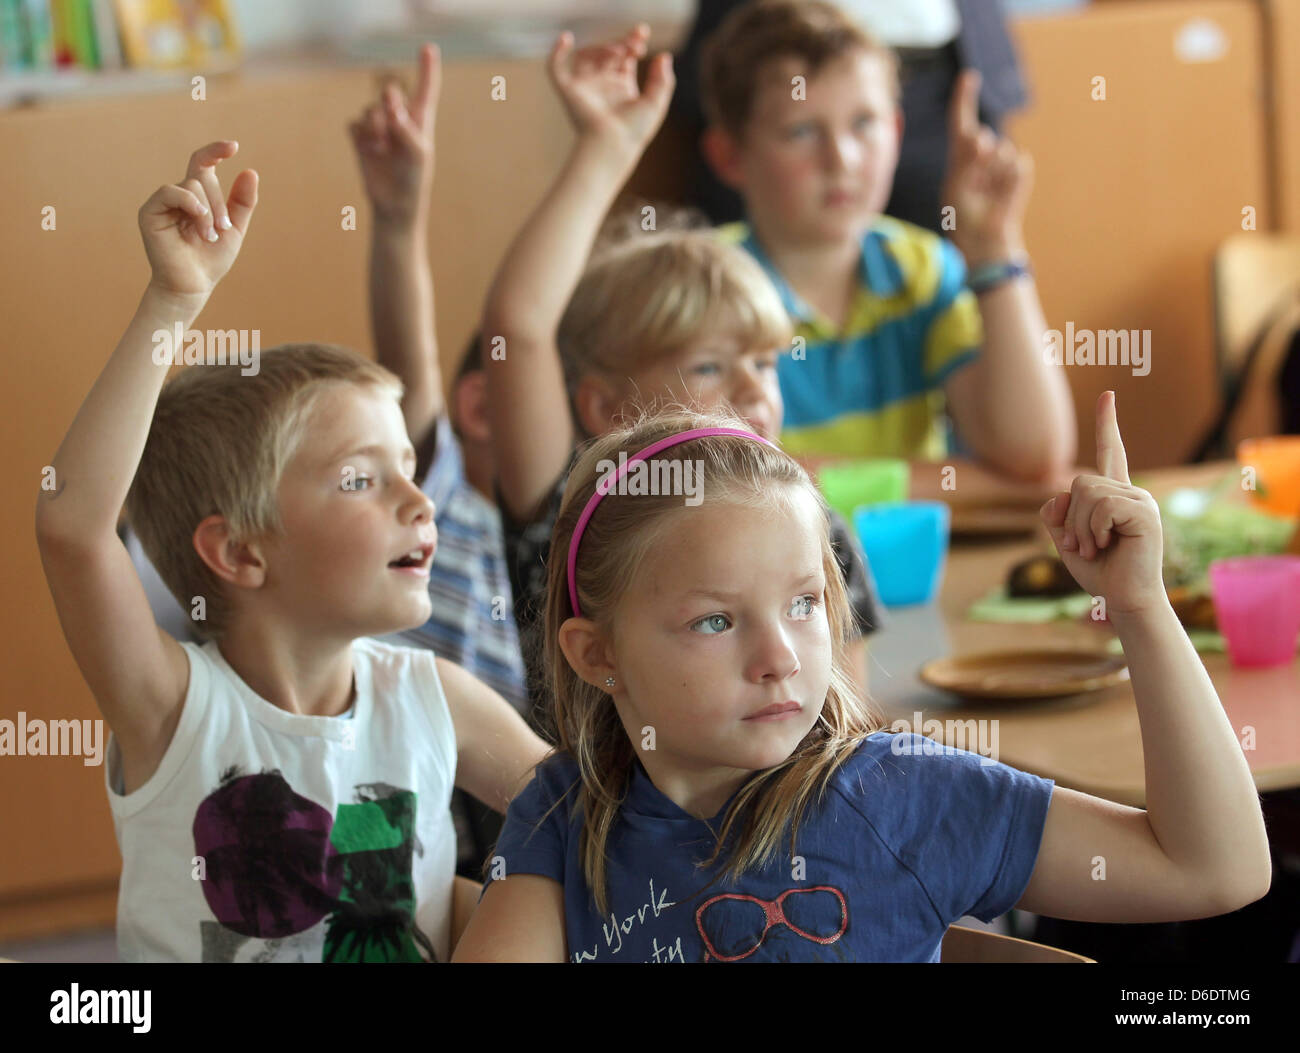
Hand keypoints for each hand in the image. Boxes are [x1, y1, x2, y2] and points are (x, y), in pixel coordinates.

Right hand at [139, 141, 257, 301]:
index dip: (216, 151)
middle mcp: (178, 195)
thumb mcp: (235, 228)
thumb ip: (243, 202)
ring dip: (209, 211)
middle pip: (203, 177)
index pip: (203, 164)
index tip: (233, 147)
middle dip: (220, 203)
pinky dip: (191, 204)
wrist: (194, 284)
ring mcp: (163, 201)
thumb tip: (250, 171)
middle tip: (223, 230)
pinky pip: (171, 191)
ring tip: (209, 235)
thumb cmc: (212, 259)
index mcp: (197, 196)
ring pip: (192, 185)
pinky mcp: (149, 211)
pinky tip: (199, 222)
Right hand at [349, 43, 440, 224]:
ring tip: (383, 147)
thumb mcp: (417, 154)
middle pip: (389, 92)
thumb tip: (390, 104)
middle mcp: (399, 119)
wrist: (394, 205)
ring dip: (375, 127)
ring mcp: (379, 127)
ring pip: (369, 109)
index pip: (425, 89)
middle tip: (391, 115)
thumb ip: (405, 126)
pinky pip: (354, 124)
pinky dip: (361, 136)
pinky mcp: (362, 137)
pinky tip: (370, 151)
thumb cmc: (413, 179)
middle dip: (388, 101)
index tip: (429, 48)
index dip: (427, 68)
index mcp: (420, 120)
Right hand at [547, 24, 673, 161]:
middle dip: (621, 43)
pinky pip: (556, 68)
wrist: (613, 144)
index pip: (624, 57)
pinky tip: (566, 38)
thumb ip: (663, 80)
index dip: (632, 42)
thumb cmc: (634, 131)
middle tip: (633, 45)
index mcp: (621, 87)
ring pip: (587, 54)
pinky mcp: (568, 90)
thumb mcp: (656, 103)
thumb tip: (664, 56)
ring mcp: (584, 86)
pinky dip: (557, 53)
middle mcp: (602, 84)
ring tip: (618, 52)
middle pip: (607, 52)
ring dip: (601, 47)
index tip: (642, 35)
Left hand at [941, 70, 1032, 266]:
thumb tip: (984, 137)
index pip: (961, 122)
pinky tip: (1001, 195)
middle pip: (980, 137)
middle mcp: (983, 153)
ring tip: (986, 194)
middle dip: (976, 156)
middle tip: (973, 183)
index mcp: (961, 156)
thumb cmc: (964, 215)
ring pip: (1000, 152)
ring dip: (991, 175)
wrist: (984, 237)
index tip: (969, 76)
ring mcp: (1002, 161)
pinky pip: (1015, 164)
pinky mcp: (1019, 171)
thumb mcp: (956, 187)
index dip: (964, 98)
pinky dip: (1007, 180)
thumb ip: (966, 160)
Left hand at [1040, 392, 1165, 614]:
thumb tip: (1058, 495)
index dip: (1107, 424)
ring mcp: (1140, 500)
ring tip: (1096, 548)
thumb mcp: (1066, 540)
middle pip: (1079, 482)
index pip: (1112, 453)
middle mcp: (1131, 492)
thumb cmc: (1100, 573)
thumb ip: (1056, 515)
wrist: (1125, 600)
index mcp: (1114, 495)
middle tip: (1083, 546)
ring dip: (1080, 528)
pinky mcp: (1144, 512)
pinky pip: (1100, 506)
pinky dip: (1092, 529)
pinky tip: (1106, 545)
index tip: (1108, 395)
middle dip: (1070, 519)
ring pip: (1086, 492)